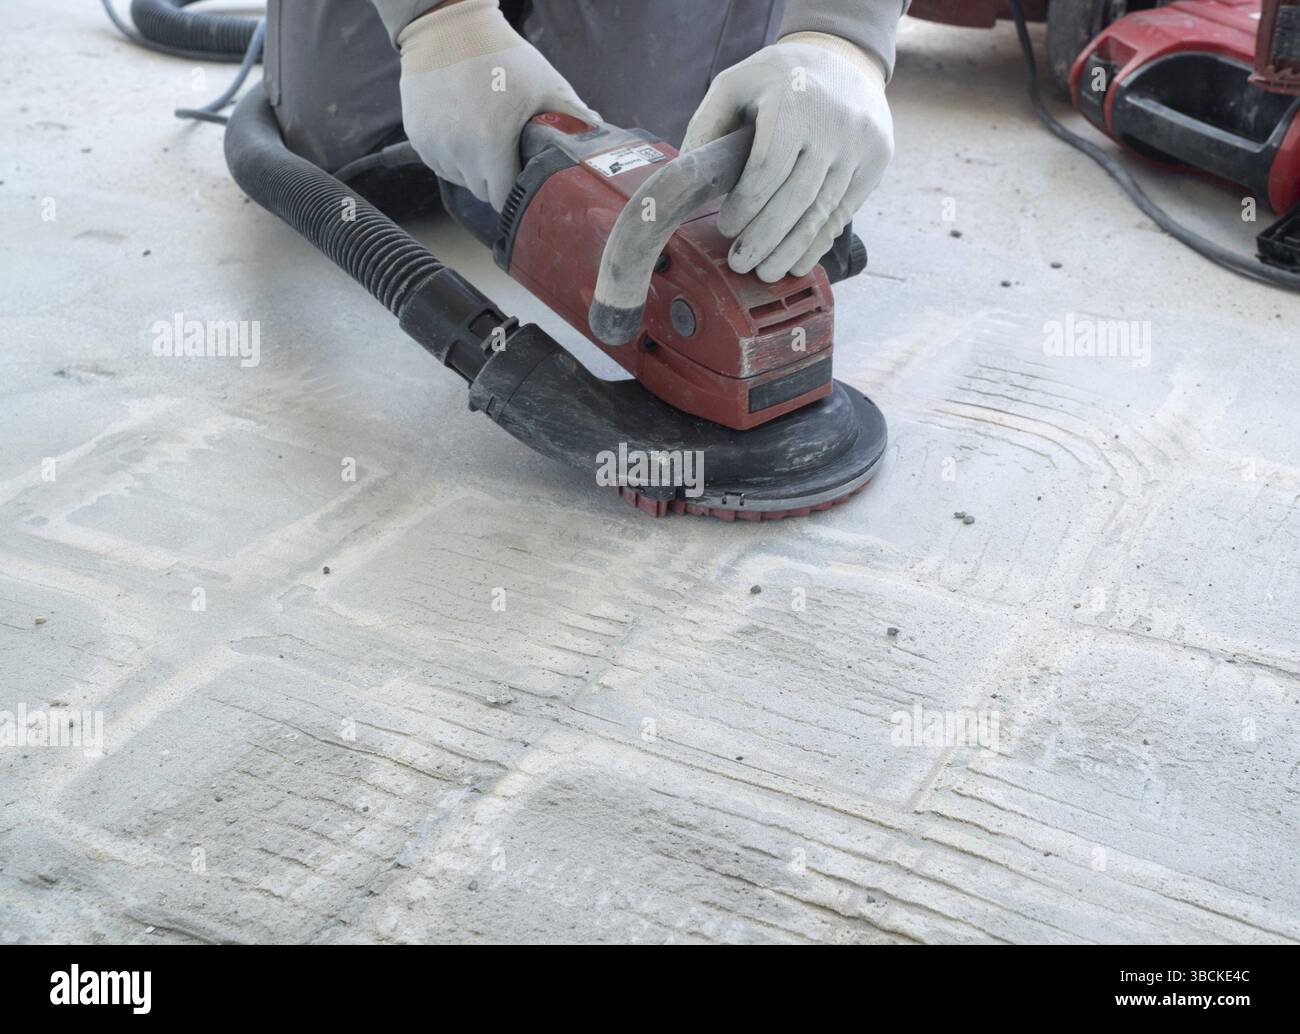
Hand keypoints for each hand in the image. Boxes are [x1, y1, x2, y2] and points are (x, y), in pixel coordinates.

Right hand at [397, 0, 597, 209]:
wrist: (448, 28)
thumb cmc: (501, 56)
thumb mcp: (546, 85)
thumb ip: (575, 117)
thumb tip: (601, 137)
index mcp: (491, 144)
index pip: (502, 200)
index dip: (515, 193)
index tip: (522, 180)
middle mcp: (458, 150)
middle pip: (481, 192)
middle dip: (495, 180)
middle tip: (506, 152)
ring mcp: (434, 144)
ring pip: (459, 179)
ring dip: (471, 169)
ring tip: (483, 136)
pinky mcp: (417, 136)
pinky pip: (439, 163)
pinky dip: (451, 155)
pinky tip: (462, 129)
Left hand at [682, 33, 893, 282]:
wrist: (845, 58)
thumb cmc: (779, 77)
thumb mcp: (735, 83)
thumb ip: (708, 125)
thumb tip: (690, 179)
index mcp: (794, 101)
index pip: (767, 169)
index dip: (745, 207)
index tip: (726, 227)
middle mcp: (833, 124)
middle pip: (795, 199)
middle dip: (764, 240)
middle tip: (740, 264)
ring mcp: (861, 144)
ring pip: (821, 212)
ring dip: (790, 250)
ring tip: (765, 272)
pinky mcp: (877, 161)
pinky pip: (843, 212)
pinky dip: (818, 243)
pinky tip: (796, 262)